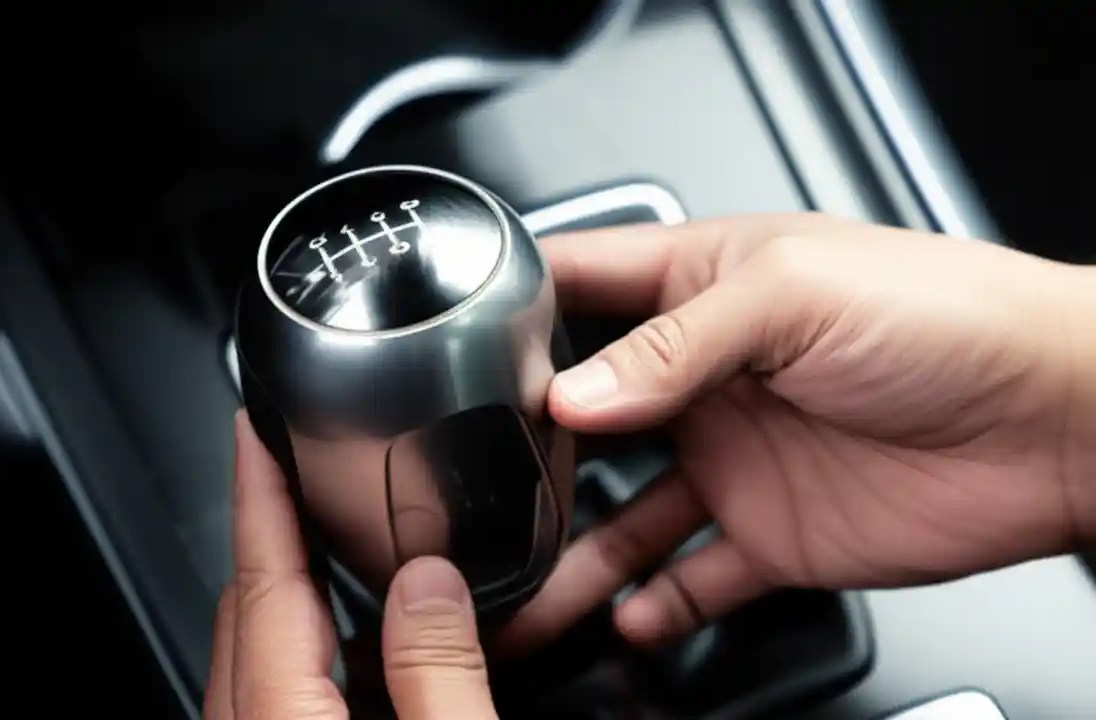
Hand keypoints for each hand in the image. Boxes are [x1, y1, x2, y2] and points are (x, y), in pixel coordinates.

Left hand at [204, 413, 497, 718]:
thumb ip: (440, 669)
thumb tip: (430, 583)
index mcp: (283, 718)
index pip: (260, 581)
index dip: (259, 494)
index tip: (254, 434)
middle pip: (248, 612)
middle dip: (276, 535)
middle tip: (299, 472)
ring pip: (260, 659)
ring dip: (299, 600)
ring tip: (342, 549)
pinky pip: (280, 704)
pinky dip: (317, 659)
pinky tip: (372, 655)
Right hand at [500, 213, 1095, 652]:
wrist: (1055, 420)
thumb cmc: (947, 315)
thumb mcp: (795, 297)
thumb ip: (674, 346)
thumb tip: (572, 395)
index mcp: (701, 285)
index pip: (580, 285)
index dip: (514, 309)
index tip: (453, 345)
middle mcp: (703, 375)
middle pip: (584, 415)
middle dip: (525, 449)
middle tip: (470, 486)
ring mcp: (733, 458)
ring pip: (624, 512)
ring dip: (573, 551)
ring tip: (522, 583)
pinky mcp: (771, 532)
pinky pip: (694, 577)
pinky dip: (656, 604)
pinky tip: (629, 616)